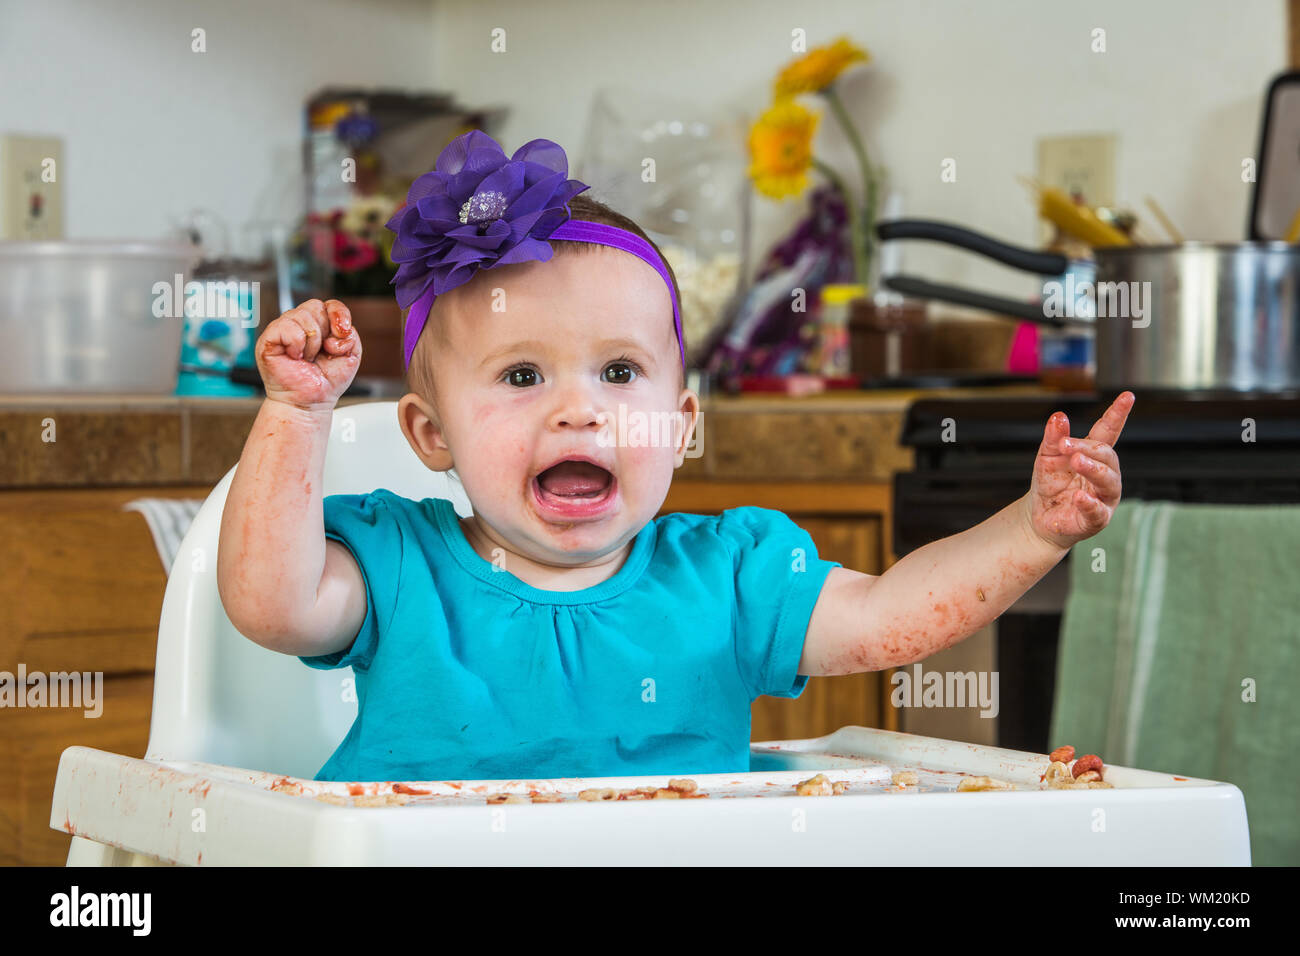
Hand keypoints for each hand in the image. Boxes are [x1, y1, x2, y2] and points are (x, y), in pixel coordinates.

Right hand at [255, 299, 361, 410]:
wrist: (310, 402)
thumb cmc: (325, 382)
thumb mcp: (350, 356)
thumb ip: (350, 335)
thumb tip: (339, 328)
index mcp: (318, 326)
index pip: (329, 304)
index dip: (339, 314)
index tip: (342, 332)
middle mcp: (298, 324)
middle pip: (315, 307)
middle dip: (325, 332)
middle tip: (320, 354)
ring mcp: (282, 330)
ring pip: (301, 315)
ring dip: (312, 342)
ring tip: (307, 358)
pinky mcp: (269, 339)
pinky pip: (286, 326)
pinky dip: (296, 343)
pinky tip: (296, 356)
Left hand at [1023, 391, 1134, 549]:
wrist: (1038, 516)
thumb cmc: (1049, 484)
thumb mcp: (1047, 457)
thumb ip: (1054, 438)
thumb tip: (1059, 416)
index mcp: (1093, 455)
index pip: (1108, 432)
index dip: (1117, 414)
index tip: (1127, 396)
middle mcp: (1105, 475)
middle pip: (1106, 455)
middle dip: (1088, 448)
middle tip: (1066, 446)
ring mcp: (1104, 497)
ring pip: (1108, 480)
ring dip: (1093, 469)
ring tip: (1077, 461)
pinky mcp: (1097, 519)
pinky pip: (1098, 510)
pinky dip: (1089, 503)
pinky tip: (1079, 496)